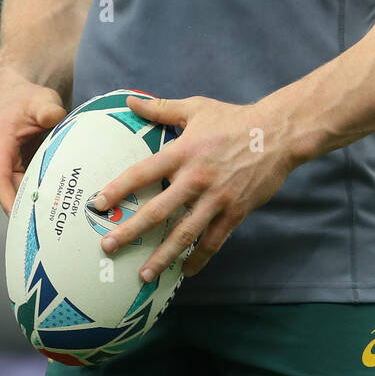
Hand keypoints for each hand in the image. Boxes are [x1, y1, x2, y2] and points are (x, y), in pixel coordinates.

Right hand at [0, 68, 67, 214]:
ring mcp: (9, 167)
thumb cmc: (24, 97)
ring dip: (38, 204)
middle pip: (11, 193)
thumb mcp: (39, 99)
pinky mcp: (19, 169)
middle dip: (30, 210)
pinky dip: (43, 193)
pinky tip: (62, 202)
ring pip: (21, 192)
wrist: (17, 93)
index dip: (9, 200)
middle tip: (54, 226)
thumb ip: (46, 108)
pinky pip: (29, 186)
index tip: (22, 218)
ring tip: (61, 219)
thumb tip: (54, 116)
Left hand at [91, 93, 296, 279]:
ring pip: (184, 233)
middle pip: (158, 211)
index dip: (118, 189)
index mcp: (182, 152)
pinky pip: (214, 241)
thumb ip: (161, 108)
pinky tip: (185, 271)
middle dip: (131, 231)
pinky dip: (199, 258)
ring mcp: (216, 198)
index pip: (142, 173)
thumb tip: (130, 100)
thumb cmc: (234, 119)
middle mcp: (196, 178)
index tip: (97, 205)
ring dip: (162, 256)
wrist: (277, 134)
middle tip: (108, 247)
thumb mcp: (196, 108)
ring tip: (144, 275)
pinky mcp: (235, 211)